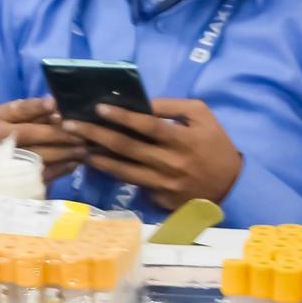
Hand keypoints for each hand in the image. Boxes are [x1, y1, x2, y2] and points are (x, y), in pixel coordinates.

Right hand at [0, 96, 88, 183]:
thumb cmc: (30, 130)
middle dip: (56, 134)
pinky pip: (41, 171)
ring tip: (83, 150)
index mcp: (1, 116)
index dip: (37, 107)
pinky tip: (75, 163)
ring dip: (63, 152)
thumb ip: (43, 112)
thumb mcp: (33, 116)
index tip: (53, 104)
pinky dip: (61, 167)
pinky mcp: (17, 176)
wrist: (12, 164)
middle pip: (27, 133)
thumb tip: (57, 111)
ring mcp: (6, 156)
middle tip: (81, 136)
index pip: (20, 109)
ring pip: (36, 154)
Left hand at [67, 98, 244, 211]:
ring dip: (97, 159)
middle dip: (95, 135)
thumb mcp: (202, 117)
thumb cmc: (215, 145)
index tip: (98, 107)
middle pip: (127, 148)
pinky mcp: (160, 200)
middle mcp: (170, 163)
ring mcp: (163, 185)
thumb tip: (141, 103)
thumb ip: (172, 107)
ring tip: (76, 146)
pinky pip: (133, 185)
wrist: (232, 186)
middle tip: (69, 125)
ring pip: (123, 171)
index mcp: (182, 140)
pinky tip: (97, 164)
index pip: (148, 126)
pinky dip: (114, 175)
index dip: (122, 117)